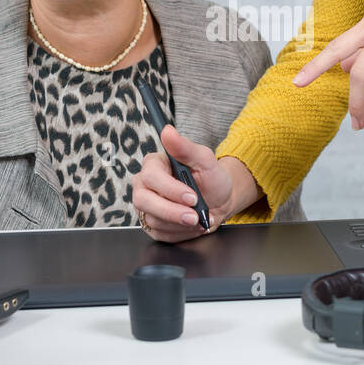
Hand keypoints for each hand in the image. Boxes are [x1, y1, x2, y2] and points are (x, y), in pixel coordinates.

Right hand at [130, 124, 236, 242]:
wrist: (219, 202)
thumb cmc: (211, 178)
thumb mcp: (205, 160)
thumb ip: (185, 147)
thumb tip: (168, 131)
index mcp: (154, 165)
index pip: (151, 177)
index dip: (171, 189)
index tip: (192, 197)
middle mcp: (144, 185)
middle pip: (144, 200)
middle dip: (172, 211)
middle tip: (194, 216)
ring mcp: (146, 206)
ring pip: (153, 219)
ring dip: (180, 223)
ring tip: (198, 218)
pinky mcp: (151, 224)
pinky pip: (159, 233)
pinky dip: (179, 232)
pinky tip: (191, 225)